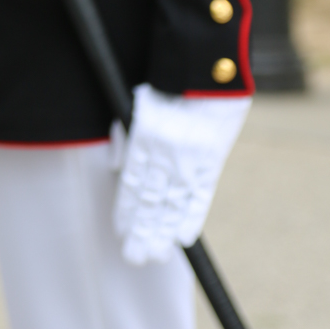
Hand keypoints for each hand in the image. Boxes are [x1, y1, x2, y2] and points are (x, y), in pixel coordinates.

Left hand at [112, 83, 251, 264]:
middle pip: (152, 200)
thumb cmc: (166, 84)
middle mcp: (167, 153)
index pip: (133, 184)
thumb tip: (116, 167)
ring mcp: (192, 160)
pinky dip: (191, 217)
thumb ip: (125, 135)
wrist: (208, 71)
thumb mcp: (137, 103)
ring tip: (155, 255)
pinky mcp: (212, 161)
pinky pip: (201, 195)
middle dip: (142, 231)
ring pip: (175, 203)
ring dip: (164, 232)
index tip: (120, 231)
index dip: (126, 210)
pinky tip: (182, 238)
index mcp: (145, 137)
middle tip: (134, 257)